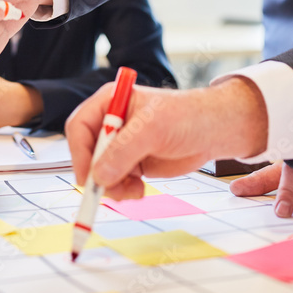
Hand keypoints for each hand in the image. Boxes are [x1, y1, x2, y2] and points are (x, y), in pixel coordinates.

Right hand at [65, 78, 268, 199]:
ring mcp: (121, 143)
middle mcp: (111, 122)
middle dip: (97, 174)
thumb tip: (99, 175)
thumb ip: (123, 150)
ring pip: (99, 171)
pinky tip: (139, 188)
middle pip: (87, 152)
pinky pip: (115, 180)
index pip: (80, 126)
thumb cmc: (186, 116)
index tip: (88, 177)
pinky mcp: (131, 161)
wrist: (212, 132)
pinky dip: (123, 189)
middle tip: (111, 190)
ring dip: (112, 185)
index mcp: (110, 101)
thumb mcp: (152, 129)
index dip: (79, 152)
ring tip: (133, 190)